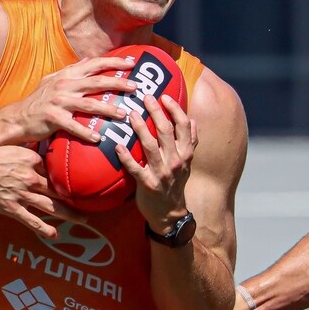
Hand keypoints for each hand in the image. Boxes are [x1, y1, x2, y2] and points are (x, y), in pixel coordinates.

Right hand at [0, 56, 139, 144]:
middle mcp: (63, 85)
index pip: (93, 64)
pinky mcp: (53, 118)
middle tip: (135, 88)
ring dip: (108, 109)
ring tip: (124, 114)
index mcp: (66, 75)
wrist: (18, 118)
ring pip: (88, 104)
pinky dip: (86, 132)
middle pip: (96, 82)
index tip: (132, 64)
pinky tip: (98, 138)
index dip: (113, 62)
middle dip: (117, 83)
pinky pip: (73, 126)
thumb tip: (88, 59)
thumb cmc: (38, 100)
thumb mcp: (52, 80)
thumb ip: (71, 70)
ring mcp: (58, 101)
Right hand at [0, 144, 80, 238]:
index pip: (53, 169)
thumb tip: (38, 155)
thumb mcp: (10, 148)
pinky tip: (54, 234)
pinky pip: (32, 220)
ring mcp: (21, 194)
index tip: (79, 181)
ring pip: (52, 206)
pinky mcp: (11, 208)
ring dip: (70, 215)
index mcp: (30, 160)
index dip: (66, 176)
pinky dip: (44, 228)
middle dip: (77, 197)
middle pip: (59, 189)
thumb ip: (26, 153)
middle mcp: (30, 178)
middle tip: (91, 203)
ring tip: (84, 220)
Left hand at [116, 93, 196, 233]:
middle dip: (156, 112)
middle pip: (166, 131)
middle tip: (145, 96)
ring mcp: (162, 173)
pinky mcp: (148, 184)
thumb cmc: (174, 183)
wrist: (170, 213)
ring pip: (151, 146)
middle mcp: (176, 161)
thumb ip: (189, 142)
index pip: (184, 127)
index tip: (165, 96)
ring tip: (131, 114)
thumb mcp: (187, 163)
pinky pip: (135, 168)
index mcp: (186, 154)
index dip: (176, 110)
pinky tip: (117, 146)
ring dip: (140, 129)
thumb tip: (191, 119)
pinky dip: (126, 157)